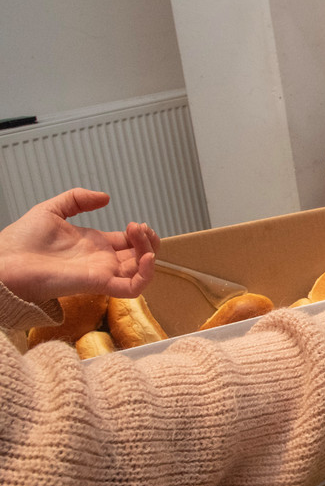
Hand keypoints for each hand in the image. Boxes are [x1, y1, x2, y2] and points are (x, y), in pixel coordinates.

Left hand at [0, 188, 159, 301]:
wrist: (5, 261)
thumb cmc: (20, 241)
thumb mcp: (51, 209)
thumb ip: (77, 199)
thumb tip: (105, 197)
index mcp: (92, 244)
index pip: (127, 243)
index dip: (138, 234)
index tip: (137, 223)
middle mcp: (101, 260)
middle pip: (138, 256)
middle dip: (148, 241)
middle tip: (140, 228)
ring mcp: (102, 273)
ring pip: (140, 271)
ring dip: (149, 252)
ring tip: (141, 235)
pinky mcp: (99, 284)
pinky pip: (133, 287)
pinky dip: (146, 274)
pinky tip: (146, 257)